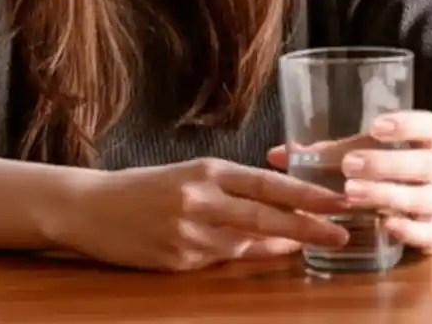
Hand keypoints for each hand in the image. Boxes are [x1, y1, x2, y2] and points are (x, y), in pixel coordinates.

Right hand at [53, 157, 350, 271]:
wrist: (88, 208)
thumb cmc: (143, 189)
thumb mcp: (189, 176)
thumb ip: (232, 191)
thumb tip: (278, 209)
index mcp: (206, 170)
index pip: (266, 183)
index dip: (305, 193)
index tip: (339, 199)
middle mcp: (200, 199)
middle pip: (265, 215)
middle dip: (308, 225)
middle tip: (342, 232)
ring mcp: (189, 232)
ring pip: (247, 243)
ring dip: (282, 244)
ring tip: (315, 242)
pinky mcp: (178, 260)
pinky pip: (222, 261)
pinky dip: (244, 256)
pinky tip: (263, 252)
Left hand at [267, 110, 431, 253]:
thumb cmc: (388, 168)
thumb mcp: (363, 153)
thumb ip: (325, 153)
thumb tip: (275, 154)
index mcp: (424, 141)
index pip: (429, 125)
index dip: (407, 124)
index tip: (375, 126)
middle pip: (425, 163)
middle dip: (385, 164)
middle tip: (348, 165)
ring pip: (425, 198)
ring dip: (388, 195)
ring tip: (352, 193)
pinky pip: (430, 233)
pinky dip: (410, 231)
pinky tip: (387, 226)